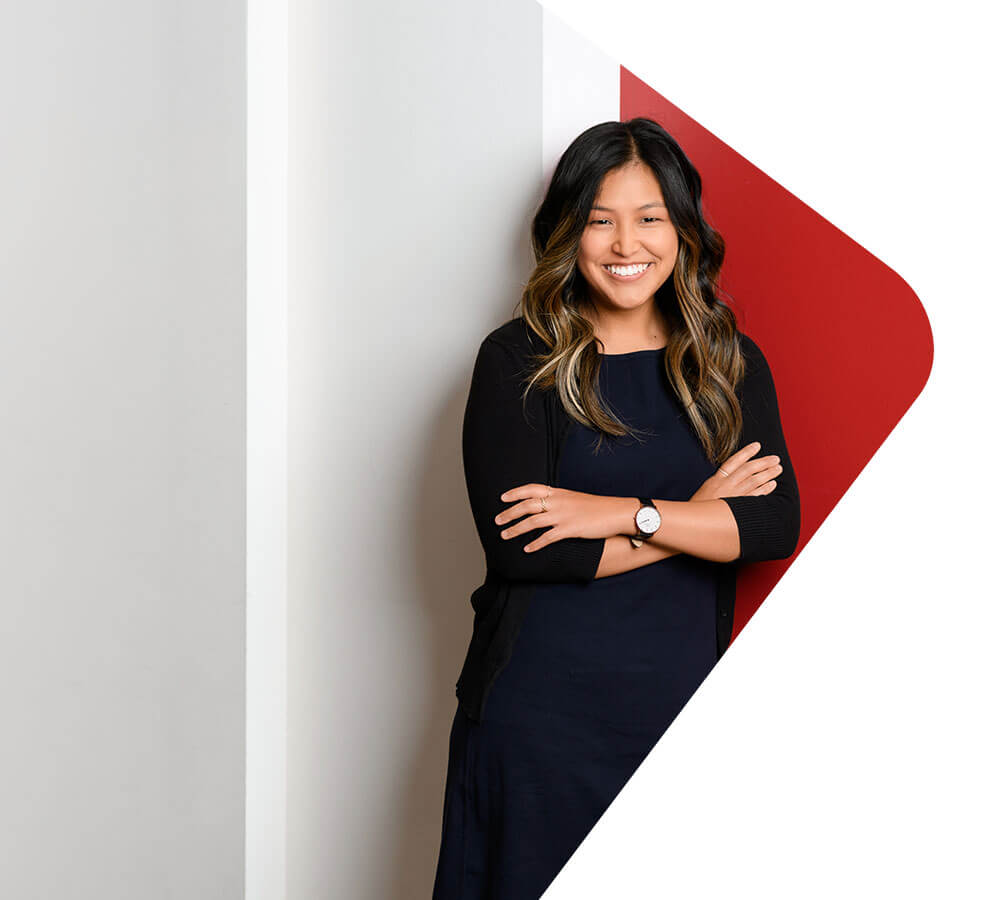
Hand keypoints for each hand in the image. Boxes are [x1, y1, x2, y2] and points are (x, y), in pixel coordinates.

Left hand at [495, 484, 620, 552]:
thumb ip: (559, 500)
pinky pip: (547, 538)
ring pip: (532, 522)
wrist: (617, 512)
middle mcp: (558, 502)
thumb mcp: (575, 499)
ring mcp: (563, 515)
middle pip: (527, 505)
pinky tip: (526, 549)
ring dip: (516, 529)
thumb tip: (545, 505)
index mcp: (559, 492)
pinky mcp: (570, 529)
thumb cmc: (598, 507)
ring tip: (504, 536)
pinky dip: (535, 544)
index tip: (502, 498)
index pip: (531, 489)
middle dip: (509, 513)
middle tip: (497, 521)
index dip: (515, 493)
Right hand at [690, 441, 781, 501]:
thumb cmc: (698, 510)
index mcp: (716, 480)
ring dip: (768, 474)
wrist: (694, 525)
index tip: (757, 445)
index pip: (733, 461)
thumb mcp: (705, 492)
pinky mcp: (740, 507)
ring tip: (778, 468)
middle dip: (763, 462)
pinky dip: (765, 489)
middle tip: (775, 458)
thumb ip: (718, 483)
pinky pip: (756, 495)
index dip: (746, 452)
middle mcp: (726, 486)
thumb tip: (731, 476)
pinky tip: (772, 484)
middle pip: (748, 469)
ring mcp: (734, 496)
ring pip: (755, 481)